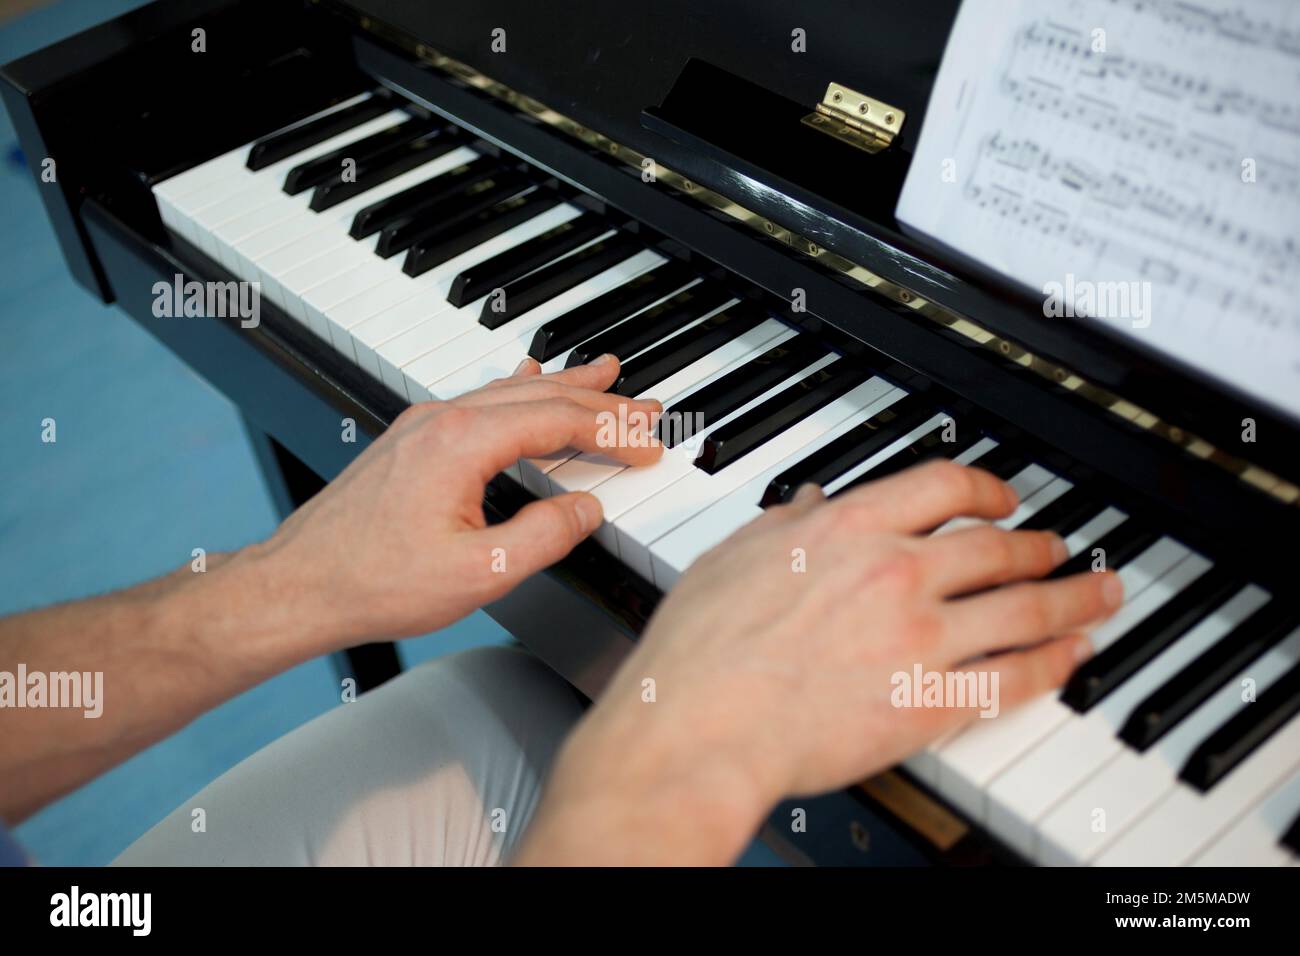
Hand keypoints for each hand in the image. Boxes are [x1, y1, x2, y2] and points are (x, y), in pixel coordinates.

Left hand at [256, 355, 660, 648]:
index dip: (610, 432)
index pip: (558, 421)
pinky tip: (527, 379)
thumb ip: (543, 537)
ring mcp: (422, 427)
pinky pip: (479, 401)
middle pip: (540, 396)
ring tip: (604, 372)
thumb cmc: (373, 582)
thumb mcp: (478, 573)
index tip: (646, 447)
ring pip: (510, 393)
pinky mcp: (411, 441)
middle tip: (646, 407)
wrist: (299, 585)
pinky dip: (518, 391)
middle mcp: (441, 420)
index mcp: (461, 443)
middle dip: (600, 399)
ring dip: (563, 387)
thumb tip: (587, 511)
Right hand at [519, 460, 1121, 863]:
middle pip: (998, 546)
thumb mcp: (734, 557)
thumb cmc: (703, 650)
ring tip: (1099, 593)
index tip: (1000, 500)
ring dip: (1073, 598)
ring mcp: (922, 637)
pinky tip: (1072, 655)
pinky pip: (1014, 677)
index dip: (985, 490)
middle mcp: (897, 572)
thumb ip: (783, 524)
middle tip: (1059, 548)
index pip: (944, 488)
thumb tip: (808, 504)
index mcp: (849, 527)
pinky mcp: (932, 701)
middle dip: (1040, 545)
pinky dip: (1054, 663)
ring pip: (1024, 607)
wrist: (703, 727)